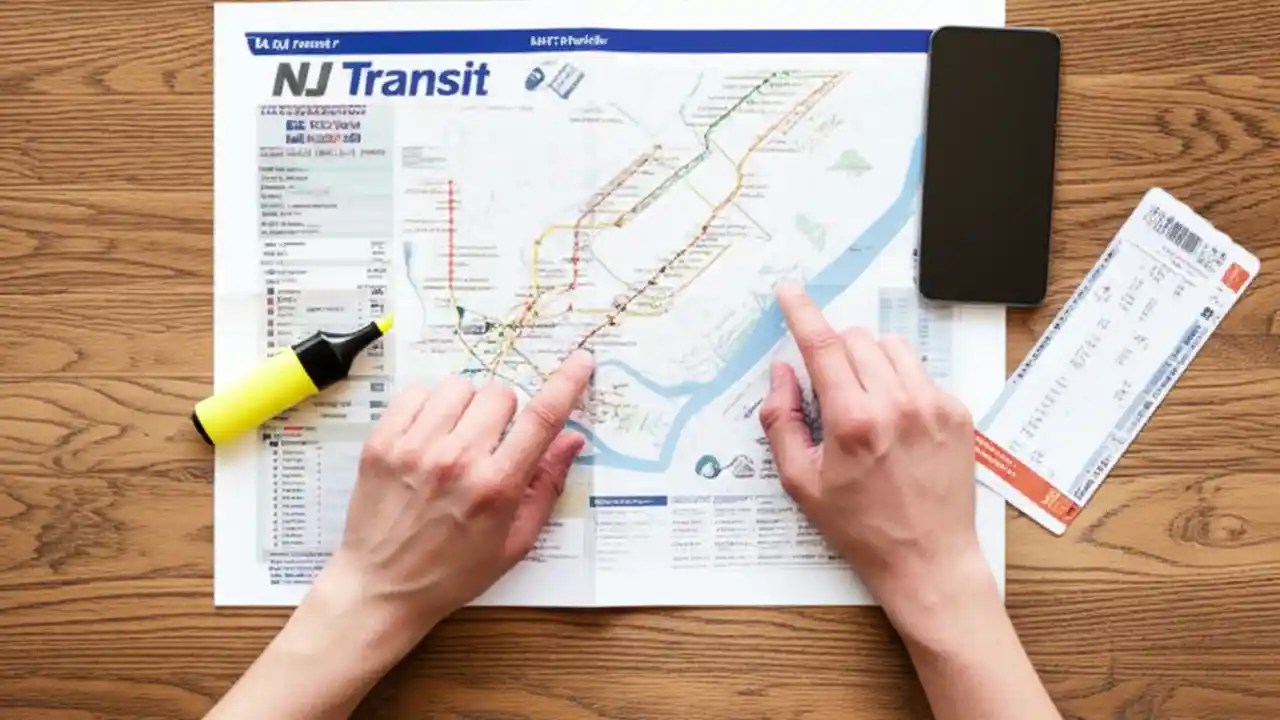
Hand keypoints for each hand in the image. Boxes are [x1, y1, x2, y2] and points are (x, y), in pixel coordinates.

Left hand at [314, 349, 594, 656]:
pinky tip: (430, 434)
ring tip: (458, 438)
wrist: (381, 587)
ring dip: (468, 406)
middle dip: (506, 413)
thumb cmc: (452, 572)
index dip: (567, 383)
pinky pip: (418, 392)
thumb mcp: (515, 542)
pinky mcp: (382, 442)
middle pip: (501, 394)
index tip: (580, 362)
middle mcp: (457, 460)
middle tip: (493, 443)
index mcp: (496, 487)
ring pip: (460, 386)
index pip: (542, 418)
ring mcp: (415, 448)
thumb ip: (546, 486)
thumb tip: (572, 438)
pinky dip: (431, 405)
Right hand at [761, 282, 988, 628]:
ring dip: (869, 361)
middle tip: (830, 391)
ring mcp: (934, 406)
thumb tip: (781, 374)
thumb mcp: (801, 483)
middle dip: (834, 352)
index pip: (822, 346)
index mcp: (854, 421)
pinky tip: (896, 422)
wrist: (928, 560)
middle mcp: (897, 405)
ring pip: (891, 347)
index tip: (790, 292)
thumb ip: (782, 421)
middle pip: (856, 339)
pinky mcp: (957, 413)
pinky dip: (901, 383)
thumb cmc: (862, 528)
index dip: (801, 312)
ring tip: (865, 403)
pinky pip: (920, 373)